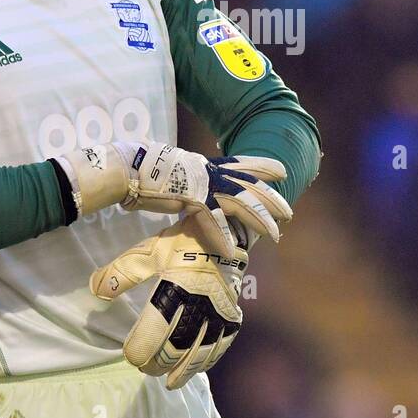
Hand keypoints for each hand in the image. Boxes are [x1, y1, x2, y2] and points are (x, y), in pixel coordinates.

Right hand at [56, 141, 292, 254]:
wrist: (128, 167)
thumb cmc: (142, 171)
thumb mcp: (169, 173)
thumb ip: (181, 182)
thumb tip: (178, 188)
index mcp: (205, 165)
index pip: (239, 165)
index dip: (261, 167)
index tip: (282, 171)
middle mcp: (209, 172)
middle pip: (249, 185)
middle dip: (271, 200)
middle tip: (289, 213)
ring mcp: (203, 184)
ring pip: (241, 203)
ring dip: (260, 220)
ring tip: (276, 235)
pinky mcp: (193, 198)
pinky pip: (214, 221)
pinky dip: (224, 238)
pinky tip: (235, 252)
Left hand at [89, 213, 247, 389]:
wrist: (224, 232)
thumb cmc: (182, 243)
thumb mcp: (149, 252)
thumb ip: (121, 273)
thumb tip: (94, 289)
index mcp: (176, 289)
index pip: (154, 330)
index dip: (140, 348)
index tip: (129, 356)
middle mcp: (199, 304)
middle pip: (175, 346)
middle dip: (158, 363)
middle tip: (144, 368)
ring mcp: (219, 312)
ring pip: (199, 351)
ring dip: (183, 370)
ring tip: (169, 381)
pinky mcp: (232, 315)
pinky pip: (222, 345)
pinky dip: (208, 361)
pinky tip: (196, 369)